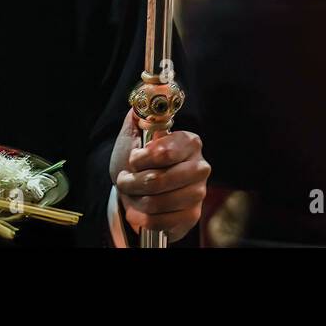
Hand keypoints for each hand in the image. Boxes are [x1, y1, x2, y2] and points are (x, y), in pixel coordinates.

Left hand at [110, 109, 208, 242]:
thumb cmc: (138, 161)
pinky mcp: (192, 216)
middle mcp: (200, 167)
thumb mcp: (134, 136)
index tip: (133, 159)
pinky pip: (160, 221)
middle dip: (132, 183)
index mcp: (190, 142)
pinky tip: (139, 212)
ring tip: (131, 194)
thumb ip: (138, 118)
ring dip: (135, 200)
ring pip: (156, 202)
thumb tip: (141, 105)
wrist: (141, 190)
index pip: (165, 153)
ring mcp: (198, 193)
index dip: (141, 159)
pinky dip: (143, 218)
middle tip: (124, 180)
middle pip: (158, 180)